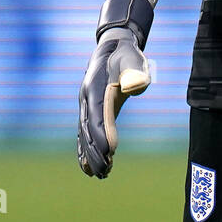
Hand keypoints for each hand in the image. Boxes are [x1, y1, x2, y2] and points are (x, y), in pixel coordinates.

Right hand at [77, 0, 153, 177]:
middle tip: (105, 171)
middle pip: (88, 129)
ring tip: (100, 175)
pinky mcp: (90, 110)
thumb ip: (135, 70)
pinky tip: (90, 168)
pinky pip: (84, 133)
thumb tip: (137, 85)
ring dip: (91, 155)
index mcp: (95, 87)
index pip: (98, 115)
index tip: (111, 151)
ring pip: (84, 135)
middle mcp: (86, 98)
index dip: (103, 133)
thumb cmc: (126, 53)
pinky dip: (86, 150)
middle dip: (96, 151)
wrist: (113, 46)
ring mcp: (85, 105)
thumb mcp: (132, 57)